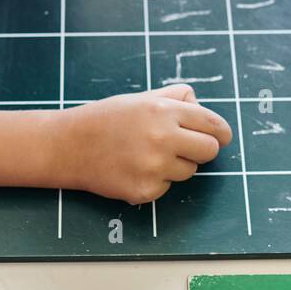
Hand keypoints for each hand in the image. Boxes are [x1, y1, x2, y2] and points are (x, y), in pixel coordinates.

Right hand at [58, 84, 230, 202]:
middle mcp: (163, 138)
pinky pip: (167, 187)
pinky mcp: (145, 191)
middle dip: (201, 149)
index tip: (221, 137)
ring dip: (176, 165)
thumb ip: (175, 98)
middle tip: (183, 147)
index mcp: (164, 111)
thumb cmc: (107, 119)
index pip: (214, 125)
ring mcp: (154, 167)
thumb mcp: (141, 98)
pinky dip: (156, 181)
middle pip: (210, 151)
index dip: (221, 133)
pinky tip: (133, 169)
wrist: (69, 146)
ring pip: (189, 171)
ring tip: (146, 155)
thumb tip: (201, 106)